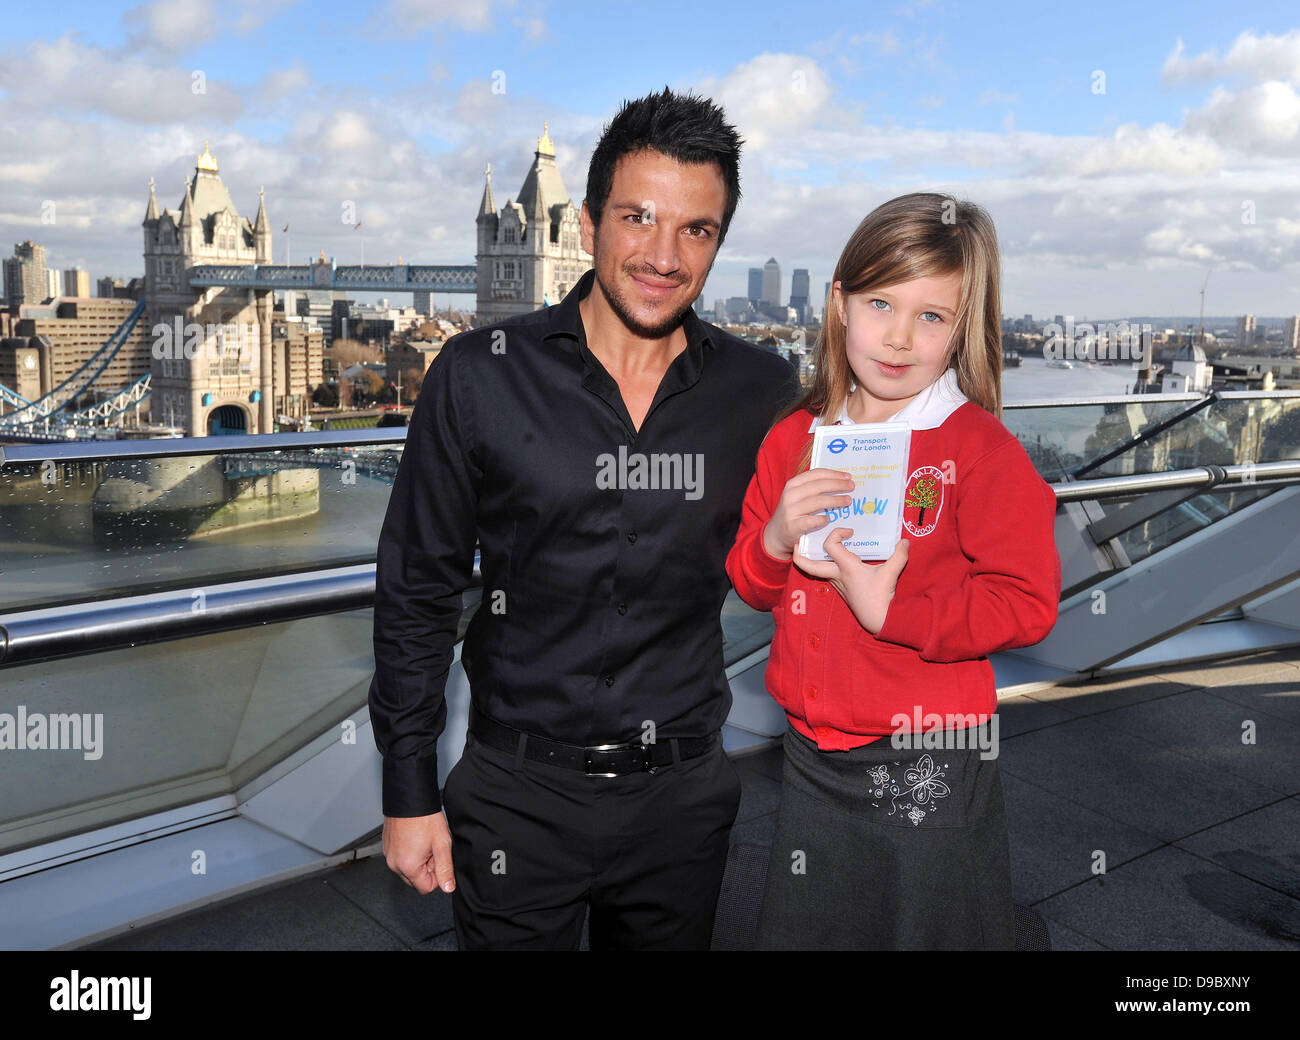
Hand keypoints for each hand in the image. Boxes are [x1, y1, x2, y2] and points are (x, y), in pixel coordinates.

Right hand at [383, 812, 454, 894]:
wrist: (410, 798)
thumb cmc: (425, 818)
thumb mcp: (442, 844)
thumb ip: (445, 869)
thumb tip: (448, 888)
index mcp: (407, 866)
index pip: (426, 888)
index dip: (436, 874)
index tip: (438, 858)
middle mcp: (394, 864)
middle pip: (416, 879)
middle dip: (427, 867)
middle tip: (431, 848)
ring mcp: (388, 855)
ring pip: (408, 868)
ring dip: (418, 859)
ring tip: (424, 841)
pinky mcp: (387, 846)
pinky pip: (401, 858)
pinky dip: (410, 851)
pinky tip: (415, 837)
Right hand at [762, 468, 855, 559]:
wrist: (776, 534)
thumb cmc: (793, 513)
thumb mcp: (798, 496)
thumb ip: (814, 489)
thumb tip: (840, 482)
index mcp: (793, 484)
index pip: (816, 474)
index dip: (833, 474)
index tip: (848, 476)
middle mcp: (790, 495)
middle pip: (818, 486)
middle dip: (838, 485)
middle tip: (852, 487)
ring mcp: (790, 510)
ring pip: (817, 502)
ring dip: (835, 500)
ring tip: (848, 501)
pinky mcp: (792, 526)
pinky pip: (811, 521)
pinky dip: (822, 519)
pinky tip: (830, 519)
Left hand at [794, 528, 908, 634]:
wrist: (878, 618)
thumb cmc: (882, 597)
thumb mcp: (891, 573)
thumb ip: (899, 555)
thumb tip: (905, 541)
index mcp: (846, 568)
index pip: (830, 545)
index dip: (836, 533)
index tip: (849, 532)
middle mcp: (836, 575)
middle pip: (807, 565)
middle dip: (799, 553)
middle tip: (798, 540)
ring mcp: (836, 583)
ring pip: (816, 569)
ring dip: (813, 557)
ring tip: (816, 542)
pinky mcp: (840, 588)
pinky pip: (826, 573)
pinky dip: (826, 563)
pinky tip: (835, 556)